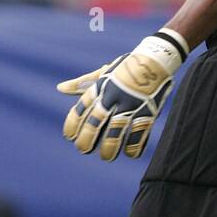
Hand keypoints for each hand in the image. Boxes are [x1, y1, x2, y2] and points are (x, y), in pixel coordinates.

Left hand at [60, 30, 187, 159]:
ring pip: (116, 129)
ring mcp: (131, 104)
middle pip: (96, 121)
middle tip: (83, 150)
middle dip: (87, 138)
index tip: (69, 136)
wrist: (156, 59)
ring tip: (106, 157)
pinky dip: (135, 144)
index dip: (73, 123)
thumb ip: (82, 83)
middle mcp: (113, 97)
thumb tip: (60, 88)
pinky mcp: (148, 110)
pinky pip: (140, 131)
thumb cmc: (127, 67)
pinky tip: (130, 154)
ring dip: (109, 146)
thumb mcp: (103, 73)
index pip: (81, 108)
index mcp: (100, 87)